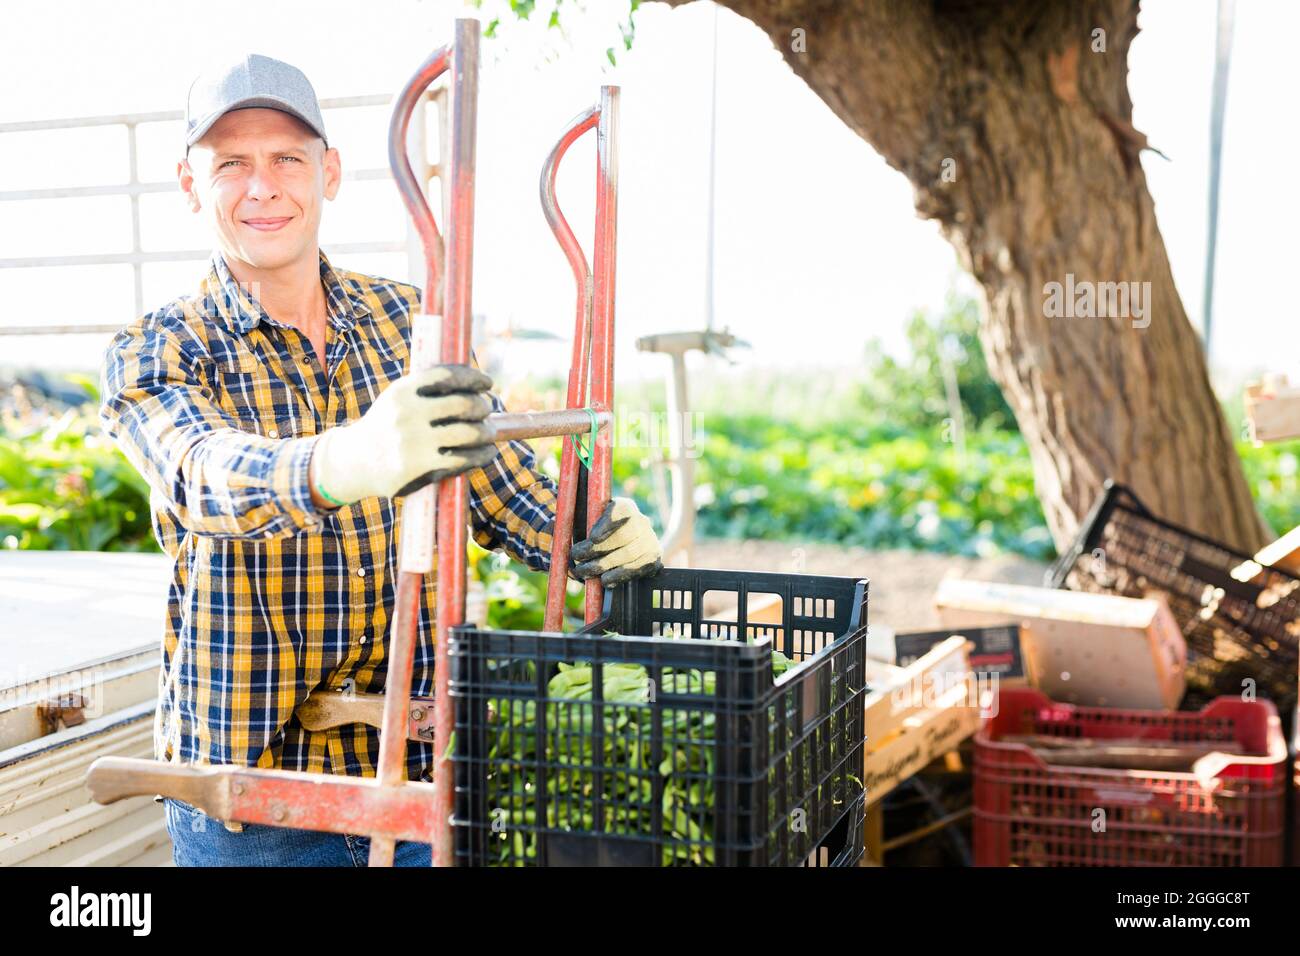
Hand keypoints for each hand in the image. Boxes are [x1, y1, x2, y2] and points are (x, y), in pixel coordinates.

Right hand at [311, 364, 495, 505]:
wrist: (355, 461)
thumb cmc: (387, 427)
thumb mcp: (398, 400)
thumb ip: (427, 390)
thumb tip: (474, 384)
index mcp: (403, 390)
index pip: (448, 375)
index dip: (473, 378)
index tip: (486, 383)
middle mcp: (407, 412)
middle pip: (464, 404)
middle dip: (482, 406)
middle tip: (486, 410)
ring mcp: (412, 440)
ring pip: (468, 432)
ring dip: (486, 431)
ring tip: (489, 433)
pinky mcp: (418, 466)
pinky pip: (462, 458)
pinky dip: (482, 454)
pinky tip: (487, 452)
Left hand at [570, 497, 662, 586]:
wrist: (614, 546)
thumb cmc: (592, 532)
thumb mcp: (583, 521)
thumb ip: (574, 520)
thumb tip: (558, 526)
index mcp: (624, 506)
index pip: (620, 511)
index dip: (608, 524)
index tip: (592, 538)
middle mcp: (641, 521)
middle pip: (625, 535)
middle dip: (599, 549)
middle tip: (578, 558)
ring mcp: (650, 540)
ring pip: (631, 553)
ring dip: (606, 565)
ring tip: (585, 572)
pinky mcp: (653, 558)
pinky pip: (639, 568)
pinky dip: (621, 576)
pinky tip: (606, 582)